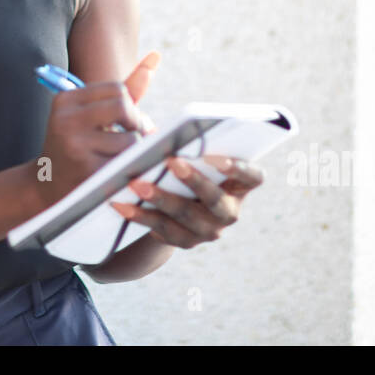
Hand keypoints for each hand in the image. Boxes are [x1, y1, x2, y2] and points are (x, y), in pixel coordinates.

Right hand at [34, 51, 160, 208]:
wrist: (46, 185)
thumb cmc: (79, 143)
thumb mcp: (94, 114)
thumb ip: (127, 89)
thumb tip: (157, 55)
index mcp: (66, 99)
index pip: (118, 89)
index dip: (130, 106)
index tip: (126, 123)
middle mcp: (66, 120)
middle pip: (124, 107)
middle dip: (136, 123)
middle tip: (132, 136)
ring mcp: (74, 146)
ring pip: (131, 139)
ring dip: (135, 149)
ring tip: (122, 156)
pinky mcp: (86, 172)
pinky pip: (127, 163)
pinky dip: (131, 166)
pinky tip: (119, 171)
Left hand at [108, 154, 263, 248]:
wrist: (178, 201)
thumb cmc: (189, 163)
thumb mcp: (192, 151)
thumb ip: (185, 140)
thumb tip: (159, 133)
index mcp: (242, 184)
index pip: (253, 177)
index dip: (238, 168)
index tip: (215, 156)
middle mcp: (231, 211)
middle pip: (215, 200)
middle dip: (192, 180)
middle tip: (169, 160)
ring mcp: (210, 231)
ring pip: (186, 217)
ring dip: (159, 199)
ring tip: (135, 184)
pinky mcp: (186, 241)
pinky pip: (163, 231)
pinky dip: (140, 216)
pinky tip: (121, 205)